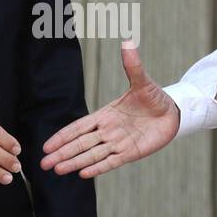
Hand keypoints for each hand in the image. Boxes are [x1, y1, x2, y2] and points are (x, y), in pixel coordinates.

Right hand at [40, 40, 178, 177]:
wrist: (173, 113)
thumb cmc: (155, 97)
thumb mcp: (143, 81)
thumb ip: (133, 66)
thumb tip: (127, 42)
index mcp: (105, 115)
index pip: (79, 127)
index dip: (62, 136)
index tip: (46, 146)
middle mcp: (108, 131)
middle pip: (80, 144)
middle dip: (62, 153)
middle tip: (43, 165)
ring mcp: (118, 143)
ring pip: (92, 154)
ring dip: (75, 162)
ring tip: (58, 170)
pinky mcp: (131, 153)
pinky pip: (111, 161)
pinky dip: (98, 167)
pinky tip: (83, 174)